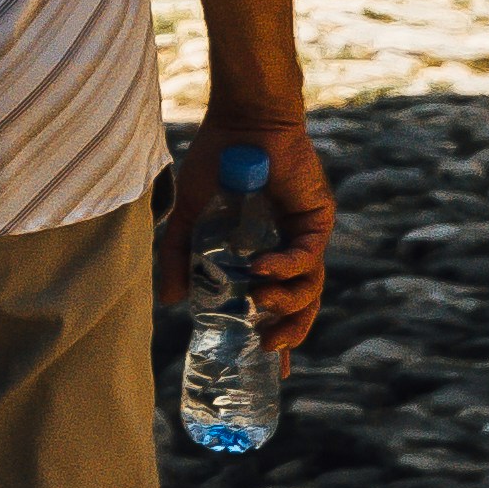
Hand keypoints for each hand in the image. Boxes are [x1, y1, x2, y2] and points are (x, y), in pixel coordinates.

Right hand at [158, 115, 331, 355]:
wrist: (242, 118)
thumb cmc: (219, 159)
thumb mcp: (191, 216)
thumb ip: (180, 256)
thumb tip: (171, 302)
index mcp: (270, 249)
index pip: (282, 302)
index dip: (281, 335)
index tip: (271, 369)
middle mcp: (294, 245)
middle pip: (305, 303)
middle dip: (290, 330)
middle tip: (267, 348)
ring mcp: (308, 232)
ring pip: (312, 284)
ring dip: (288, 302)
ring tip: (259, 304)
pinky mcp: (318, 215)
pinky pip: (308, 253)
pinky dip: (287, 267)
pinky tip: (262, 269)